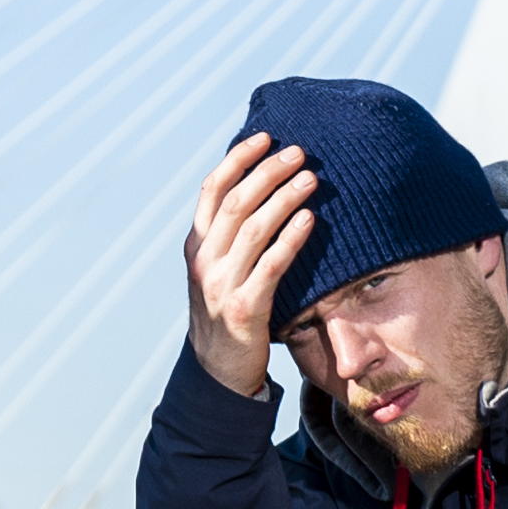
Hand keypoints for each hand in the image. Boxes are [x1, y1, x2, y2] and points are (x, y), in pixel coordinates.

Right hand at [184, 133, 320, 394]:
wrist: (217, 371)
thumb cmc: (226, 311)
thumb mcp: (216, 270)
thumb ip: (228, 236)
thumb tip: (259, 190)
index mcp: (196, 245)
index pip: (211, 190)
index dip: (237, 160)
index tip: (265, 137)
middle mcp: (204, 260)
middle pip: (236, 202)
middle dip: (268, 171)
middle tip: (299, 152)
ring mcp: (222, 284)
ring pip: (253, 228)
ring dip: (284, 198)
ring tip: (311, 179)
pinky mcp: (246, 308)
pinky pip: (271, 265)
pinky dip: (291, 238)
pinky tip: (310, 220)